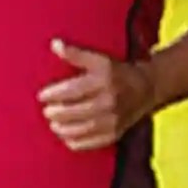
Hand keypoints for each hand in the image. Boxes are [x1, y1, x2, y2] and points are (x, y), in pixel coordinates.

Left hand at [38, 39, 157, 151]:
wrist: (145, 89)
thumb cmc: (117, 73)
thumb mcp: (99, 59)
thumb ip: (76, 54)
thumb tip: (54, 44)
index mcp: (104, 80)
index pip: (73, 90)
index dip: (54, 94)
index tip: (42, 96)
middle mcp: (110, 101)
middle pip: (76, 112)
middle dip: (56, 113)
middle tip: (46, 111)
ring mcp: (114, 120)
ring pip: (82, 129)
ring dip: (63, 129)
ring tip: (53, 124)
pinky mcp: (116, 133)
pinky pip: (92, 143)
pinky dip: (76, 142)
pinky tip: (66, 136)